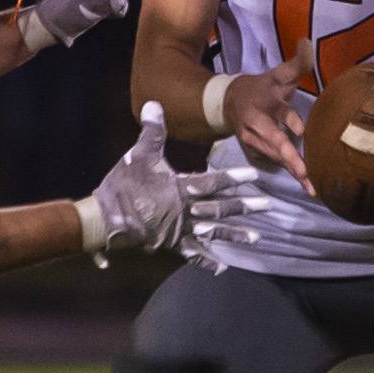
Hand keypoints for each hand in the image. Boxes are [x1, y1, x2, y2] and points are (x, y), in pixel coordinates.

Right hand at [87, 102, 269, 269]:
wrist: (106, 218)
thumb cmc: (122, 185)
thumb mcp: (138, 155)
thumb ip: (151, 132)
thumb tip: (154, 104)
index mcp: (180, 188)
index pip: (213, 181)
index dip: (234, 178)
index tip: (254, 176)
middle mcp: (185, 210)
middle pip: (219, 208)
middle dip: (244, 207)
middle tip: (267, 206)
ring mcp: (179, 229)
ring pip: (212, 232)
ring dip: (234, 234)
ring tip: (256, 238)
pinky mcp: (170, 244)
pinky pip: (191, 254)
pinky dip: (206, 261)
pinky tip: (222, 267)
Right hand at [223, 38, 315, 194]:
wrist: (225, 104)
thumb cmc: (258, 89)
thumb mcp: (275, 76)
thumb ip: (295, 63)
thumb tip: (308, 43)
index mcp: (263, 110)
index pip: (280, 116)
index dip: (291, 122)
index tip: (301, 130)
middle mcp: (257, 130)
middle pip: (276, 147)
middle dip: (291, 162)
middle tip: (307, 178)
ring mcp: (255, 144)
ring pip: (276, 159)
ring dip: (293, 172)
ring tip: (312, 189)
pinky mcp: (256, 153)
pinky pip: (275, 164)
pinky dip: (290, 173)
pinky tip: (307, 184)